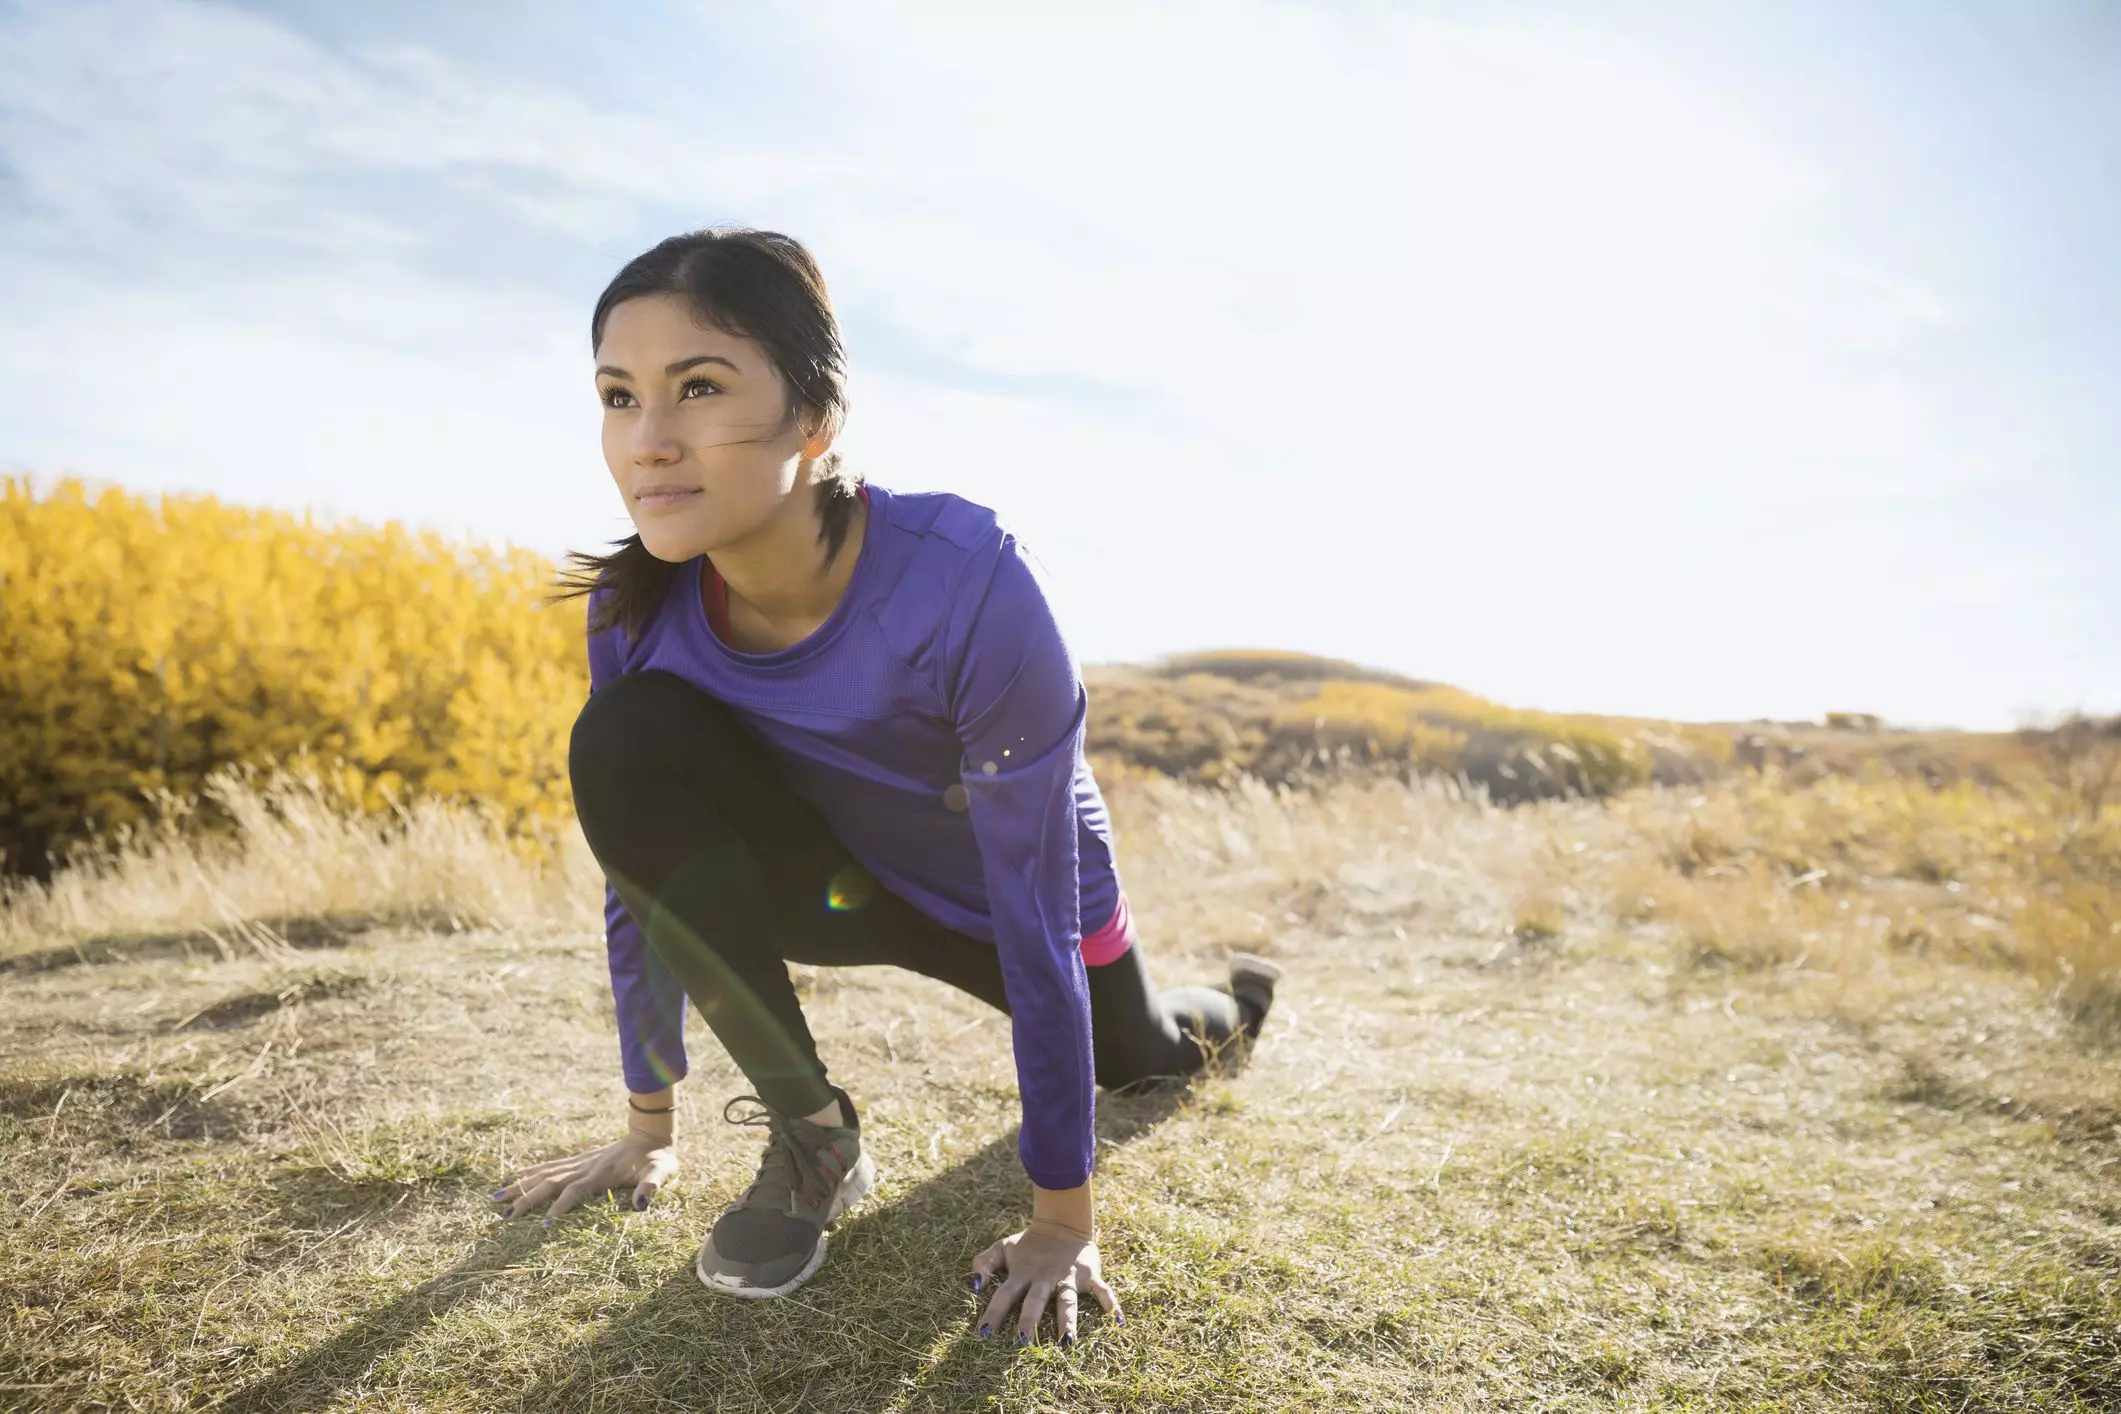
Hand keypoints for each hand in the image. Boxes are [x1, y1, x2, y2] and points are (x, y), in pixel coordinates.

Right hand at [491, 1132, 677, 1221]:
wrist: (652, 1134)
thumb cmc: (658, 1158)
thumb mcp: (661, 1172)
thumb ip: (652, 1186)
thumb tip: (642, 1204)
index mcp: (601, 1174)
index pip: (574, 1191)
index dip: (559, 1208)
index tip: (541, 1226)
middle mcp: (586, 1167)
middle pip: (550, 1183)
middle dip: (527, 1198)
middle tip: (504, 1214)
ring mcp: (581, 1162)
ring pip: (545, 1174)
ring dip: (521, 1185)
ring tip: (495, 1196)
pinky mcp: (581, 1159)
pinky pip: (552, 1165)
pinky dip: (532, 1171)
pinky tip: (516, 1176)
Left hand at [969, 1224, 1121, 1345]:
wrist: (1063, 1224)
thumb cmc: (1029, 1244)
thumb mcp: (1003, 1248)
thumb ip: (983, 1263)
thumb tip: (973, 1286)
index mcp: (1022, 1274)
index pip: (1004, 1295)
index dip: (993, 1313)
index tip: (983, 1334)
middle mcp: (1044, 1278)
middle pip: (1035, 1301)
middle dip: (1029, 1320)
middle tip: (1022, 1342)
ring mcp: (1068, 1277)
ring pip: (1067, 1300)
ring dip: (1067, 1320)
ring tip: (1066, 1342)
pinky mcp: (1088, 1275)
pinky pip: (1102, 1290)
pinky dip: (1110, 1304)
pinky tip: (1117, 1322)